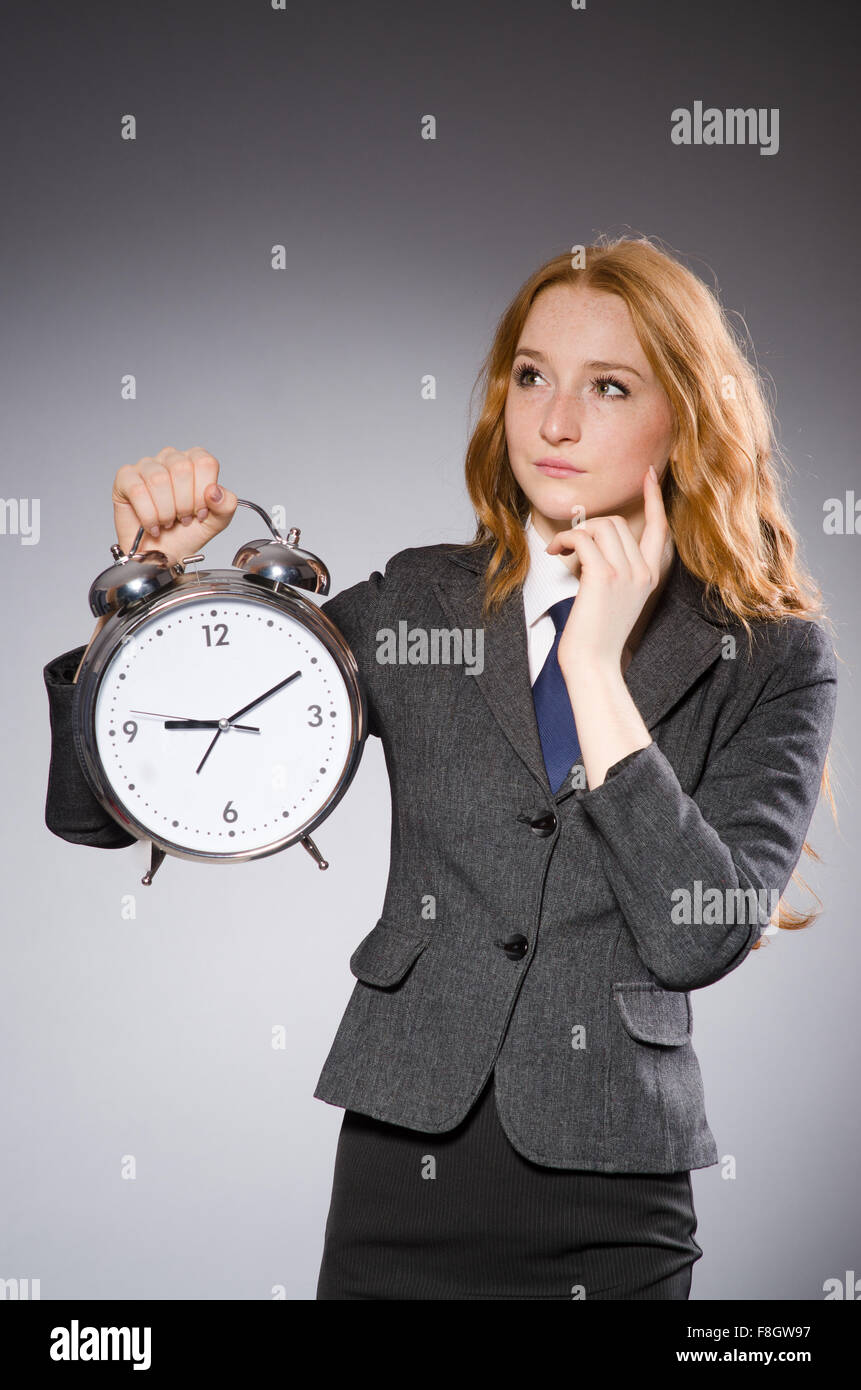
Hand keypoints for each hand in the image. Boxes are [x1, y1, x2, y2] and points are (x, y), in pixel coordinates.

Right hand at [112, 445, 238, 567]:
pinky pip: (137, 490)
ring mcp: (147, 466)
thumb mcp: (216, 522)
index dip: (203, 492)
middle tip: (182, 519)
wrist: (162, 554)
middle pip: (182, 468)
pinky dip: (148, 514)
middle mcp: (171, 459)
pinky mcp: (125, 478)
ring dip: (165, 511)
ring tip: (167, 522)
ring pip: (159, 479)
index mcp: (194, 462)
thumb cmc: (186, 534)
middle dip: (185, 504)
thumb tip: (215, 491)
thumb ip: (226, 505)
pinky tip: (152, 524)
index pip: (205, 462)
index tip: (200, 512)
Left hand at [546, 465, 670, 672]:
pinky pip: (582, 538)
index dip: (654, 498)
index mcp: (650, 576)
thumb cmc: (597, 636)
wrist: (594, 664)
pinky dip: (564, 540)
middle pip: (617, 522)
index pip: (660, 528)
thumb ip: (614, 569)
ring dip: (574, 533)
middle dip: (588, 526)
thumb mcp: (614, 598)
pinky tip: (555, 552)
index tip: (649, 475)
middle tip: (568, 544)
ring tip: (560, 550)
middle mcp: (643, 572)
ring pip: (600, 526)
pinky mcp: (603, 577)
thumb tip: (591, 543)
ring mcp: (626, 574)